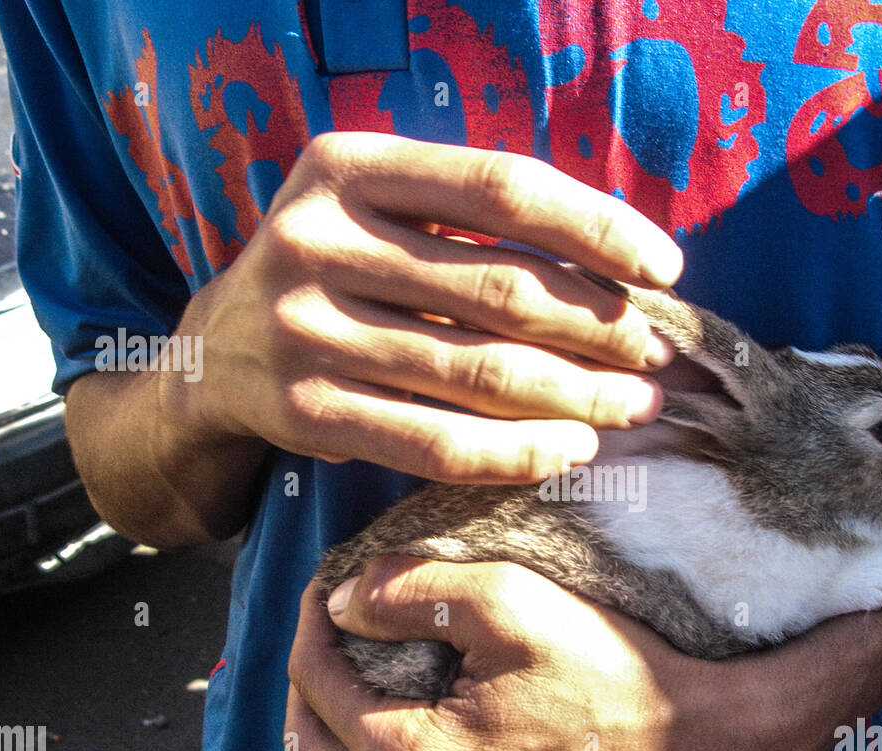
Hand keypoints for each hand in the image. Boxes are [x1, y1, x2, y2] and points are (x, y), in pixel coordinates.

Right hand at [166, 132, 683, 483]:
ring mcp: (303, 330)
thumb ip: (470, 221)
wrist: (215, 353)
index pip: (502, 187)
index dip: (597, 228)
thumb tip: (619, 269)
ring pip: (478, 373)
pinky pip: (435, 445)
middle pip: (501, 289)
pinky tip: (571, 450)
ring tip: (635, 406)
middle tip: (658, 355)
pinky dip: (516, 453)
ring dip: (578, 396)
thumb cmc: (337, 273)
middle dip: (602, 328)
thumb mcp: (378, 211)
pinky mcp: (305, 412)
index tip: (666, 269)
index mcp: (346, 167)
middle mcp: (315, 239)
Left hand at [283, 556, 772, 750]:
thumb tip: (343, 598)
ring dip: (350, 736)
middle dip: (318, 680)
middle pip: (318, 749)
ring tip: (376, 681)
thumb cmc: (612, 673)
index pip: (316, 685)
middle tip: (340, 628)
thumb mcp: (509, 603)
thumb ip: (409, 591)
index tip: (329, 583)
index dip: (312, 622)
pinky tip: (429, 738)